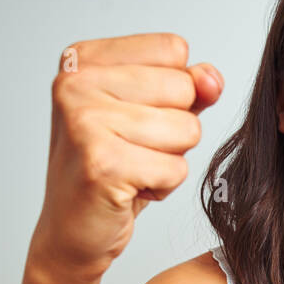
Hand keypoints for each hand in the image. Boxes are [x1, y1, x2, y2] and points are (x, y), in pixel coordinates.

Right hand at [30, 33, 223, 283]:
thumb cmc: (111, 170)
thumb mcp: (152, 116)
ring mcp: (85, 121)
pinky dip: (164, 187)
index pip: (173, 51)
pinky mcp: (103, 163)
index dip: (172, 93)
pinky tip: (130, 189)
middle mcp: (76, 83)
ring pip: (187, 129)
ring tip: (132, 170)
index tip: (133, 119)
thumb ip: (187, 87)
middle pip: (184, 88)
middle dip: (174, 130)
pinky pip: (177, 168)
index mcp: (84, 60)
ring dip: (170, 160)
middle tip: (132, 151)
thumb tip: (212, 78)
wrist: (72, 232)